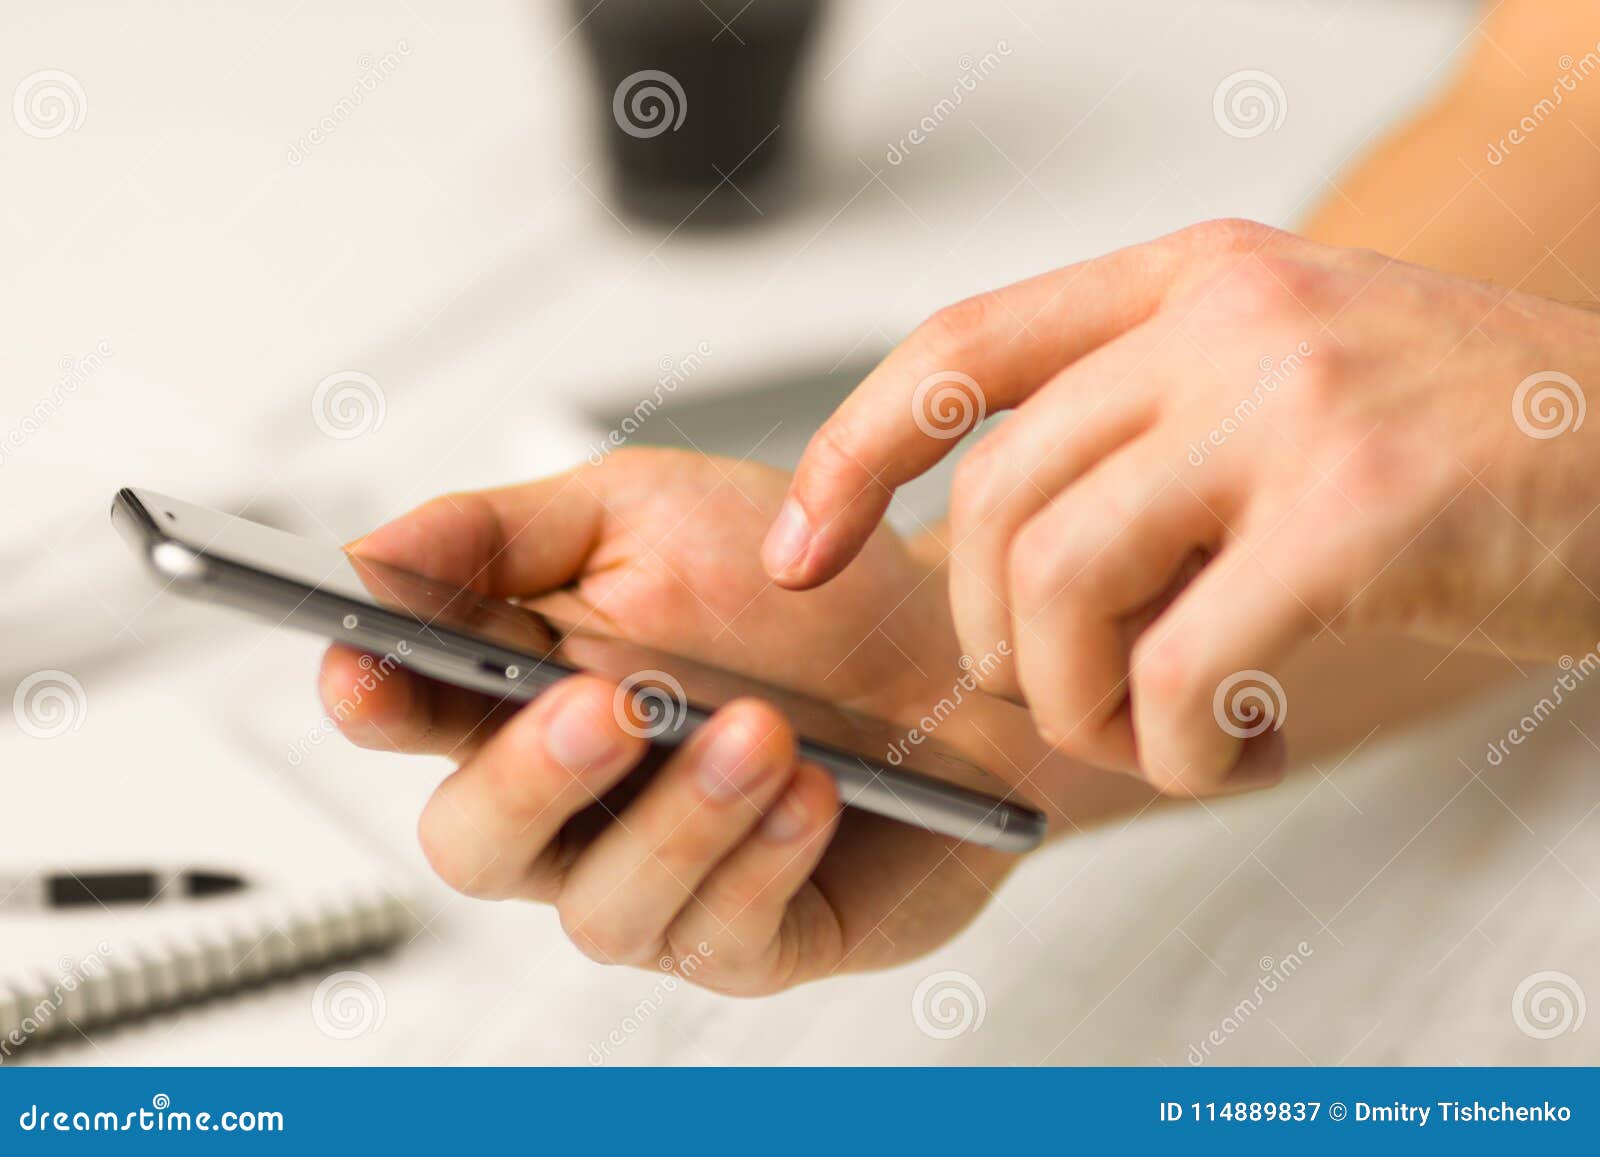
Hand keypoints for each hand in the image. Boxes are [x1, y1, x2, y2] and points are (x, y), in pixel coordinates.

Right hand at [320, 449, 1114, 992]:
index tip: (367, 663)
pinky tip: (810, 792)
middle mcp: (578, 800)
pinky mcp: (754, 935)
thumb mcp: (645, 514)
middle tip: (602, 705)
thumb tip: (367, 556)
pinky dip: (763, 860)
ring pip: (603, 905)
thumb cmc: (796, 588)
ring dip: (676, 819)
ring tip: (757, 733)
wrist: (949, 646)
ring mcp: (661, 877)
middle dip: (526, 779)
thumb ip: (500, 534)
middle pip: (476, 842)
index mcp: (526, 691)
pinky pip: (722, 935)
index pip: (408, 715)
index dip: (370, 698)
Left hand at [765, 218, 1599, 797]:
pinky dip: (1170, 746)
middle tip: (1069, 697)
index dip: (852, 454)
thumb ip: (1144, 427)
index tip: (802, 550)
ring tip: (1147, 730)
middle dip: (1000, 640)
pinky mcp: (1358, 514)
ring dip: (1077, 700)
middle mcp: (1227, 320)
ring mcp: (1293, 405)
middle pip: (1002, 502)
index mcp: (1190, 280)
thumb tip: (997, 559)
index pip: (959, 349)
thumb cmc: (1462, 446)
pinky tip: (1225, 749)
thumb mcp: (1283, 380)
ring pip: (1065, 580)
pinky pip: (1178, 665)